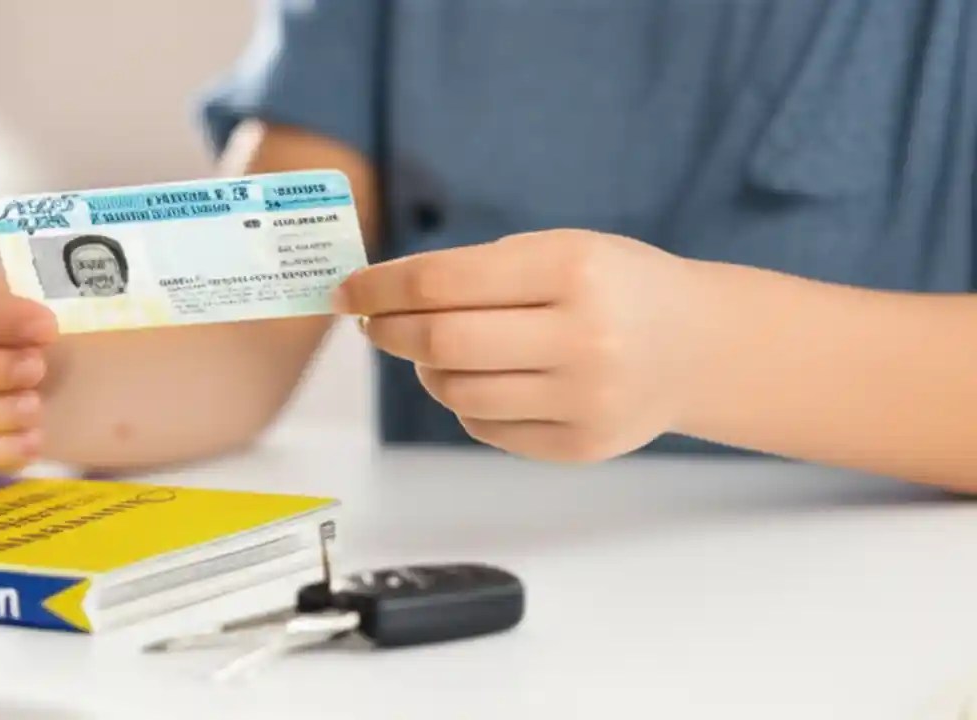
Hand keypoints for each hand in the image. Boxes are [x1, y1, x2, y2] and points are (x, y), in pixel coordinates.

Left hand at [333, 230, 701, 461]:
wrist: (697, 347)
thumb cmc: (614, 287)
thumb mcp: (562, 250)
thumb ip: (478, 271)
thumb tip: (381, 297)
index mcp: (573, 270)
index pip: (444, 281)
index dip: (381, 287)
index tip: (346, 291)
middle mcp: (583, 337)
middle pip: (442, 343)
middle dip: (389, 331)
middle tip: (372, 323)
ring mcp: (585, 400)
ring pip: (457, 392)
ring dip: (425, 369)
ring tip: (433, 350)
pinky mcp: (582, 446)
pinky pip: (485, 427)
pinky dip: (464, 401)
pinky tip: (482, 378)